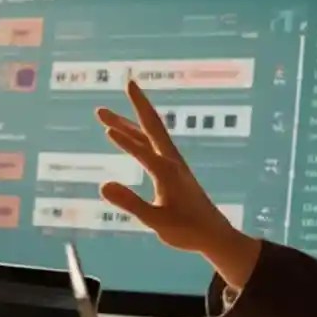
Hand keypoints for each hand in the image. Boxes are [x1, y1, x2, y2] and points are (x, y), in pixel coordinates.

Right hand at [96, 81, 262, 288]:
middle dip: (138, 105)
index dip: (124, 141)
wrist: (214, 234)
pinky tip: (129, 134)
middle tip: (127, 81)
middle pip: (152, 126)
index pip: (143, 151)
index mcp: (168, 172)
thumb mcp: (156, 221)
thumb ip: (130, 203)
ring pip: (149, 135)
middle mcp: (171, 162)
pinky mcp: (173, 170)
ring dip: (129, 121)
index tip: (106, 128)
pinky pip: (152, 144)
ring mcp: (173, 164)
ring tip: (104, 115)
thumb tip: (103, 185)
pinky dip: (137, 134)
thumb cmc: (186, 230)